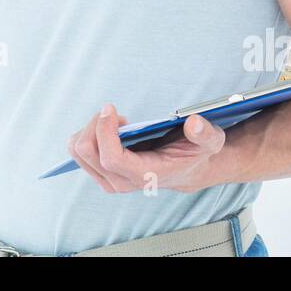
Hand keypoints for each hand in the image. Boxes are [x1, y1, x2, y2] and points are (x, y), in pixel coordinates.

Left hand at [68, 102, 226, 193]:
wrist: (187, 170)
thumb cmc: (194, 154)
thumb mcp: (210, 141)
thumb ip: (205, 133)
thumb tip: (193, 123)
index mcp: (145, 175)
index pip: (111, 159)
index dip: (104, 131)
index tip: (110, 108)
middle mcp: (123, 182)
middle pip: (87, 152)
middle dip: (94, 125)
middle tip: (113, 112)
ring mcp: (110, 180)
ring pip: (79, 152)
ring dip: (90, 129)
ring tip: (113, 121)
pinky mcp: (103, 174)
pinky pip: (81, 153)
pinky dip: (90, 134)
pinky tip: (109, 129)